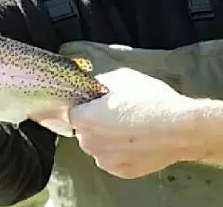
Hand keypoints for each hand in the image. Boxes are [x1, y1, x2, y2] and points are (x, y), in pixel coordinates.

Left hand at [47, 68, 196, 178]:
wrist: (182, 128)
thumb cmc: (150, 101)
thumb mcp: (120, 78)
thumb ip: (98, 84)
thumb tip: (93, 86)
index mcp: (85, 119)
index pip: (69, 112)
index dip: (79, 106)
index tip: (88, 102)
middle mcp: (89, 143)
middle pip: (83, 129)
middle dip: (93, 121)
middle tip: (115, 112)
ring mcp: (106, 160)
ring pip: (98, 145)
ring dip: (106, 137)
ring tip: (129, 126)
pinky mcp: (122, 172)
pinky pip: (112, 157)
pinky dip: (119, 150)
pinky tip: (135, 139)